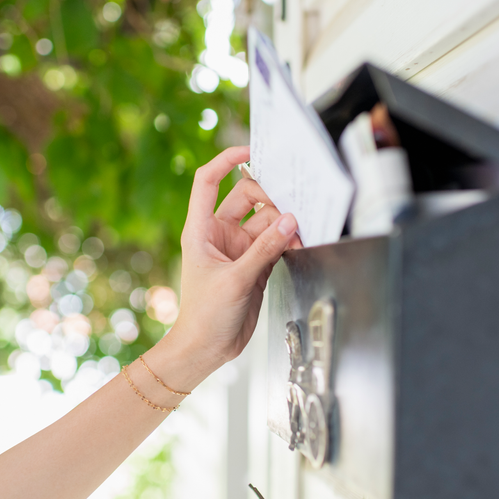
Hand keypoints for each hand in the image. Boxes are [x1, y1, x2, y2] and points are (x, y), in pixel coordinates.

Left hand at [164, 146, 300, 376]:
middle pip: (247, 198)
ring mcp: (238, 249)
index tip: (250, 150)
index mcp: (200, 229)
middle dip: (269, 200)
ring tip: (296, 236)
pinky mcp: (254, 265)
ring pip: (266, 221)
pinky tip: (297, 243)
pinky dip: (286, 241)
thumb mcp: (235, 280)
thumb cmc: (203, 316)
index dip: (226, 160)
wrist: (206, 349)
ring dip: (282, 225)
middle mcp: (219, 235)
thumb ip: (264, 250)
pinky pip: (274, 242)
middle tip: (288, 213)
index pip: (208, 181)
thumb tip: (289, 221)